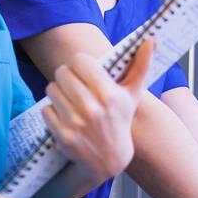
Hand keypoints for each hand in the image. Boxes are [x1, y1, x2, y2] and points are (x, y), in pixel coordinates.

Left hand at [40, 38, 156, 185]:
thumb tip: (151, 38)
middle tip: (73, 84)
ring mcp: (77, 123)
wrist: (109, 159)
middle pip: (62, 73)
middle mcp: (92, 108)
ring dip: (57, 92)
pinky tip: (64, 116)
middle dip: (66, 76)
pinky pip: (46, 109)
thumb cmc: (120, 119)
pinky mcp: (63, 135)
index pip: (79, 61)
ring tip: (68, 99)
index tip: (83, 70)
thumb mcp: (132, 93)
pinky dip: (51, 111)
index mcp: (109, 94)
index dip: (78, 63)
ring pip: (51, 89)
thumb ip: (141, 64)